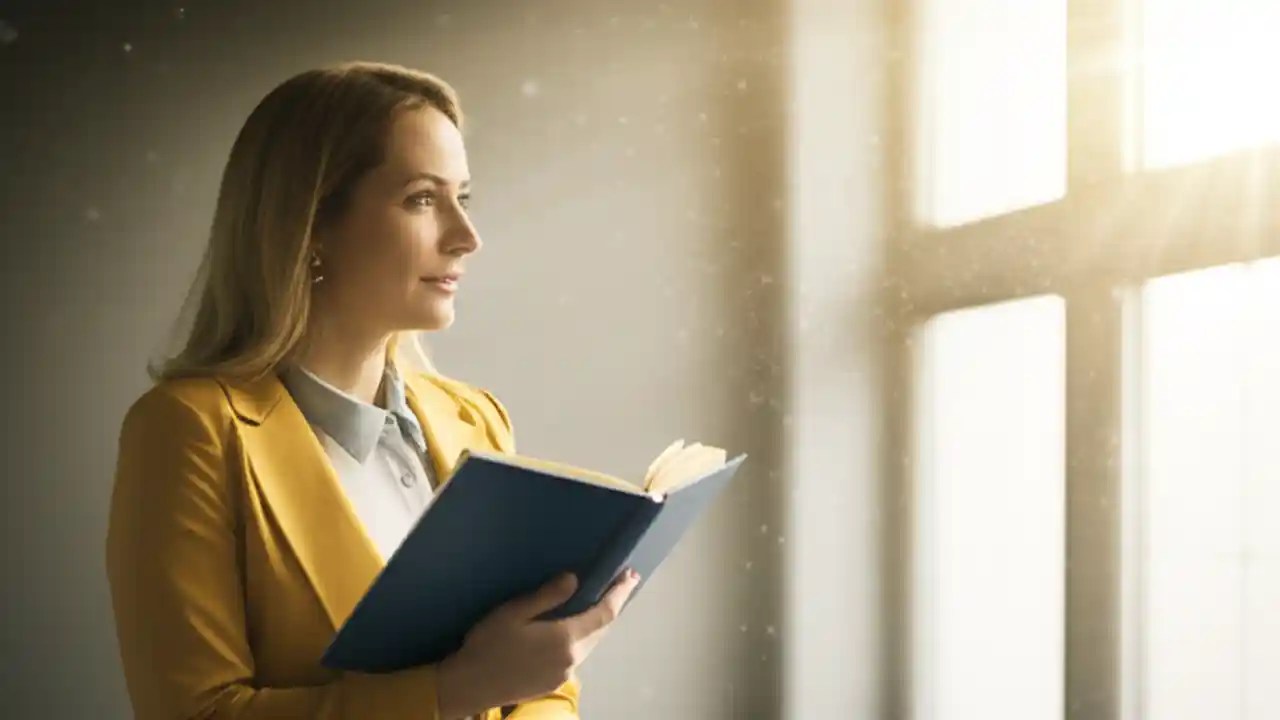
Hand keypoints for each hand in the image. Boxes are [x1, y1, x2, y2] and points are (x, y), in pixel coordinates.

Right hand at [436, 569, 640, 717]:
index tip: (631, 576)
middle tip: (622, 582)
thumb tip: (574, 579)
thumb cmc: (488, 644)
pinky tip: (576, 627)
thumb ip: (547, 596)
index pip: (604, 614)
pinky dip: (585, 637)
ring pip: (592, 643)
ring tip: (602, 601)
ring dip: (600, 622)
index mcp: (565, 639)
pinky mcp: (554, 681)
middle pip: (602, 629)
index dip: (619, 593)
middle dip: (614, 605)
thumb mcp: (514, 612)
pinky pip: (579, 654)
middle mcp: (572, 659)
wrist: (469, 686)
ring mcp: (564, 673)